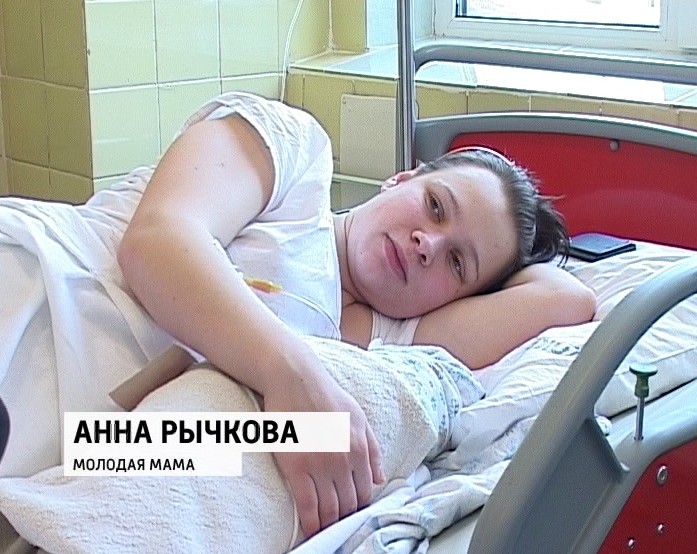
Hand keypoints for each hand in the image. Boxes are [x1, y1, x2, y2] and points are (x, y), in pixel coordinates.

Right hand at [263, 351, 383, 537]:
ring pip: (330, 509)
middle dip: (344, 519)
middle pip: (348, 504)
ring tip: (324, 531)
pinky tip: (310, 529)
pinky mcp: (296, 467)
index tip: (351, 515)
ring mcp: (320, 465)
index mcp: (360, 448)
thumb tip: (379, 480)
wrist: (295, 379)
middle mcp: (343, 460)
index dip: (359, 509)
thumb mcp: (359, 418)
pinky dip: (311, 523)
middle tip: (337, 526)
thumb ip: (372, 449)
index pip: (365, 493)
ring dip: (328, 525)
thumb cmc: (326, 396)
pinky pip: (307, 505)